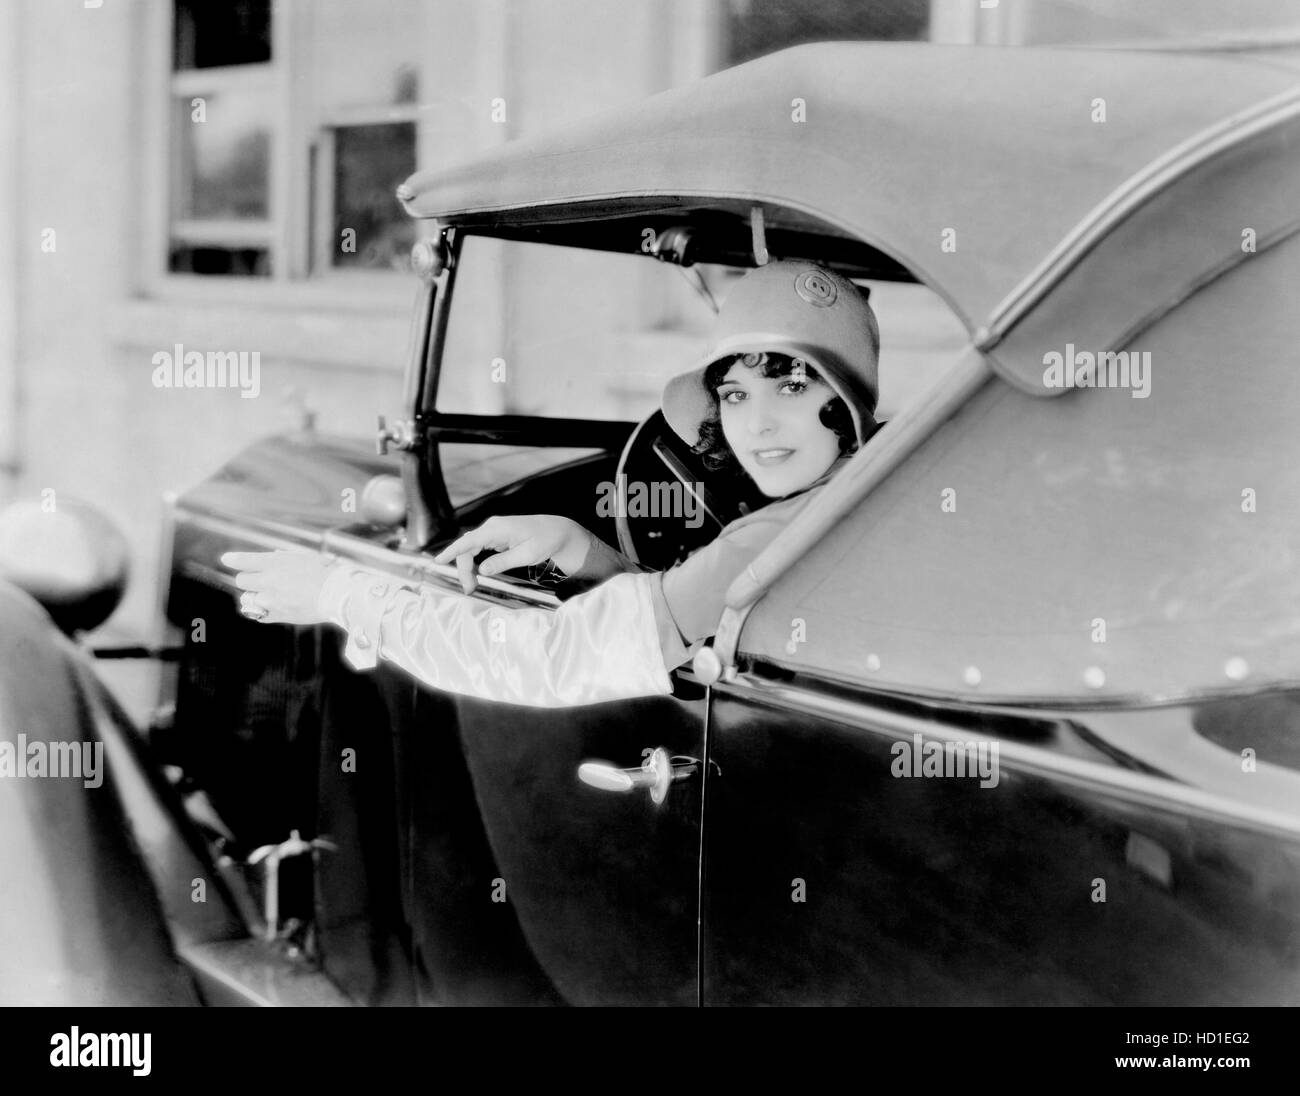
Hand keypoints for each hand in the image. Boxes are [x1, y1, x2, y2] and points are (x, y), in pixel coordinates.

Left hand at [220, 549, 335, 624]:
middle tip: (258, 580)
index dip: (233, 559)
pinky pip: (259, 615)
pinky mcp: (278, 615)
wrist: (338, 593)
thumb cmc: (325, 572)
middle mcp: (269, 580)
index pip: (244, 560)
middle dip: (248, 579)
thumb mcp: (305, 557)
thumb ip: (285, 557)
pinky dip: (261, 611)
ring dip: (254, 596)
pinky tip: (270, 607)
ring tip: (267, 595)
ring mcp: (272, 599)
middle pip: (242, 581)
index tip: (226, 559)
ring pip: (248, 599)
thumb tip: (274, 555)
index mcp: (276, 562)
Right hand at [432, 514, 591, 593]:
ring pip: (471, 550)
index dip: (452, 551)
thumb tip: (482, 570)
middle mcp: (491, 528)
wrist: (557, 531)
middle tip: (469, 589)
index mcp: (497, 529)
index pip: (468, 541)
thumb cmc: (545, 540)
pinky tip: (476, 574)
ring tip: (472, 586)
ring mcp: (493, 531)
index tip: (438, 561)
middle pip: (466, 548)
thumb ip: (503, 562)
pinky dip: (474, 562)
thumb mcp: (527, 555)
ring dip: (468, 567)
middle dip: (463, 569)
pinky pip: (478, 549)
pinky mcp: (496, 537)